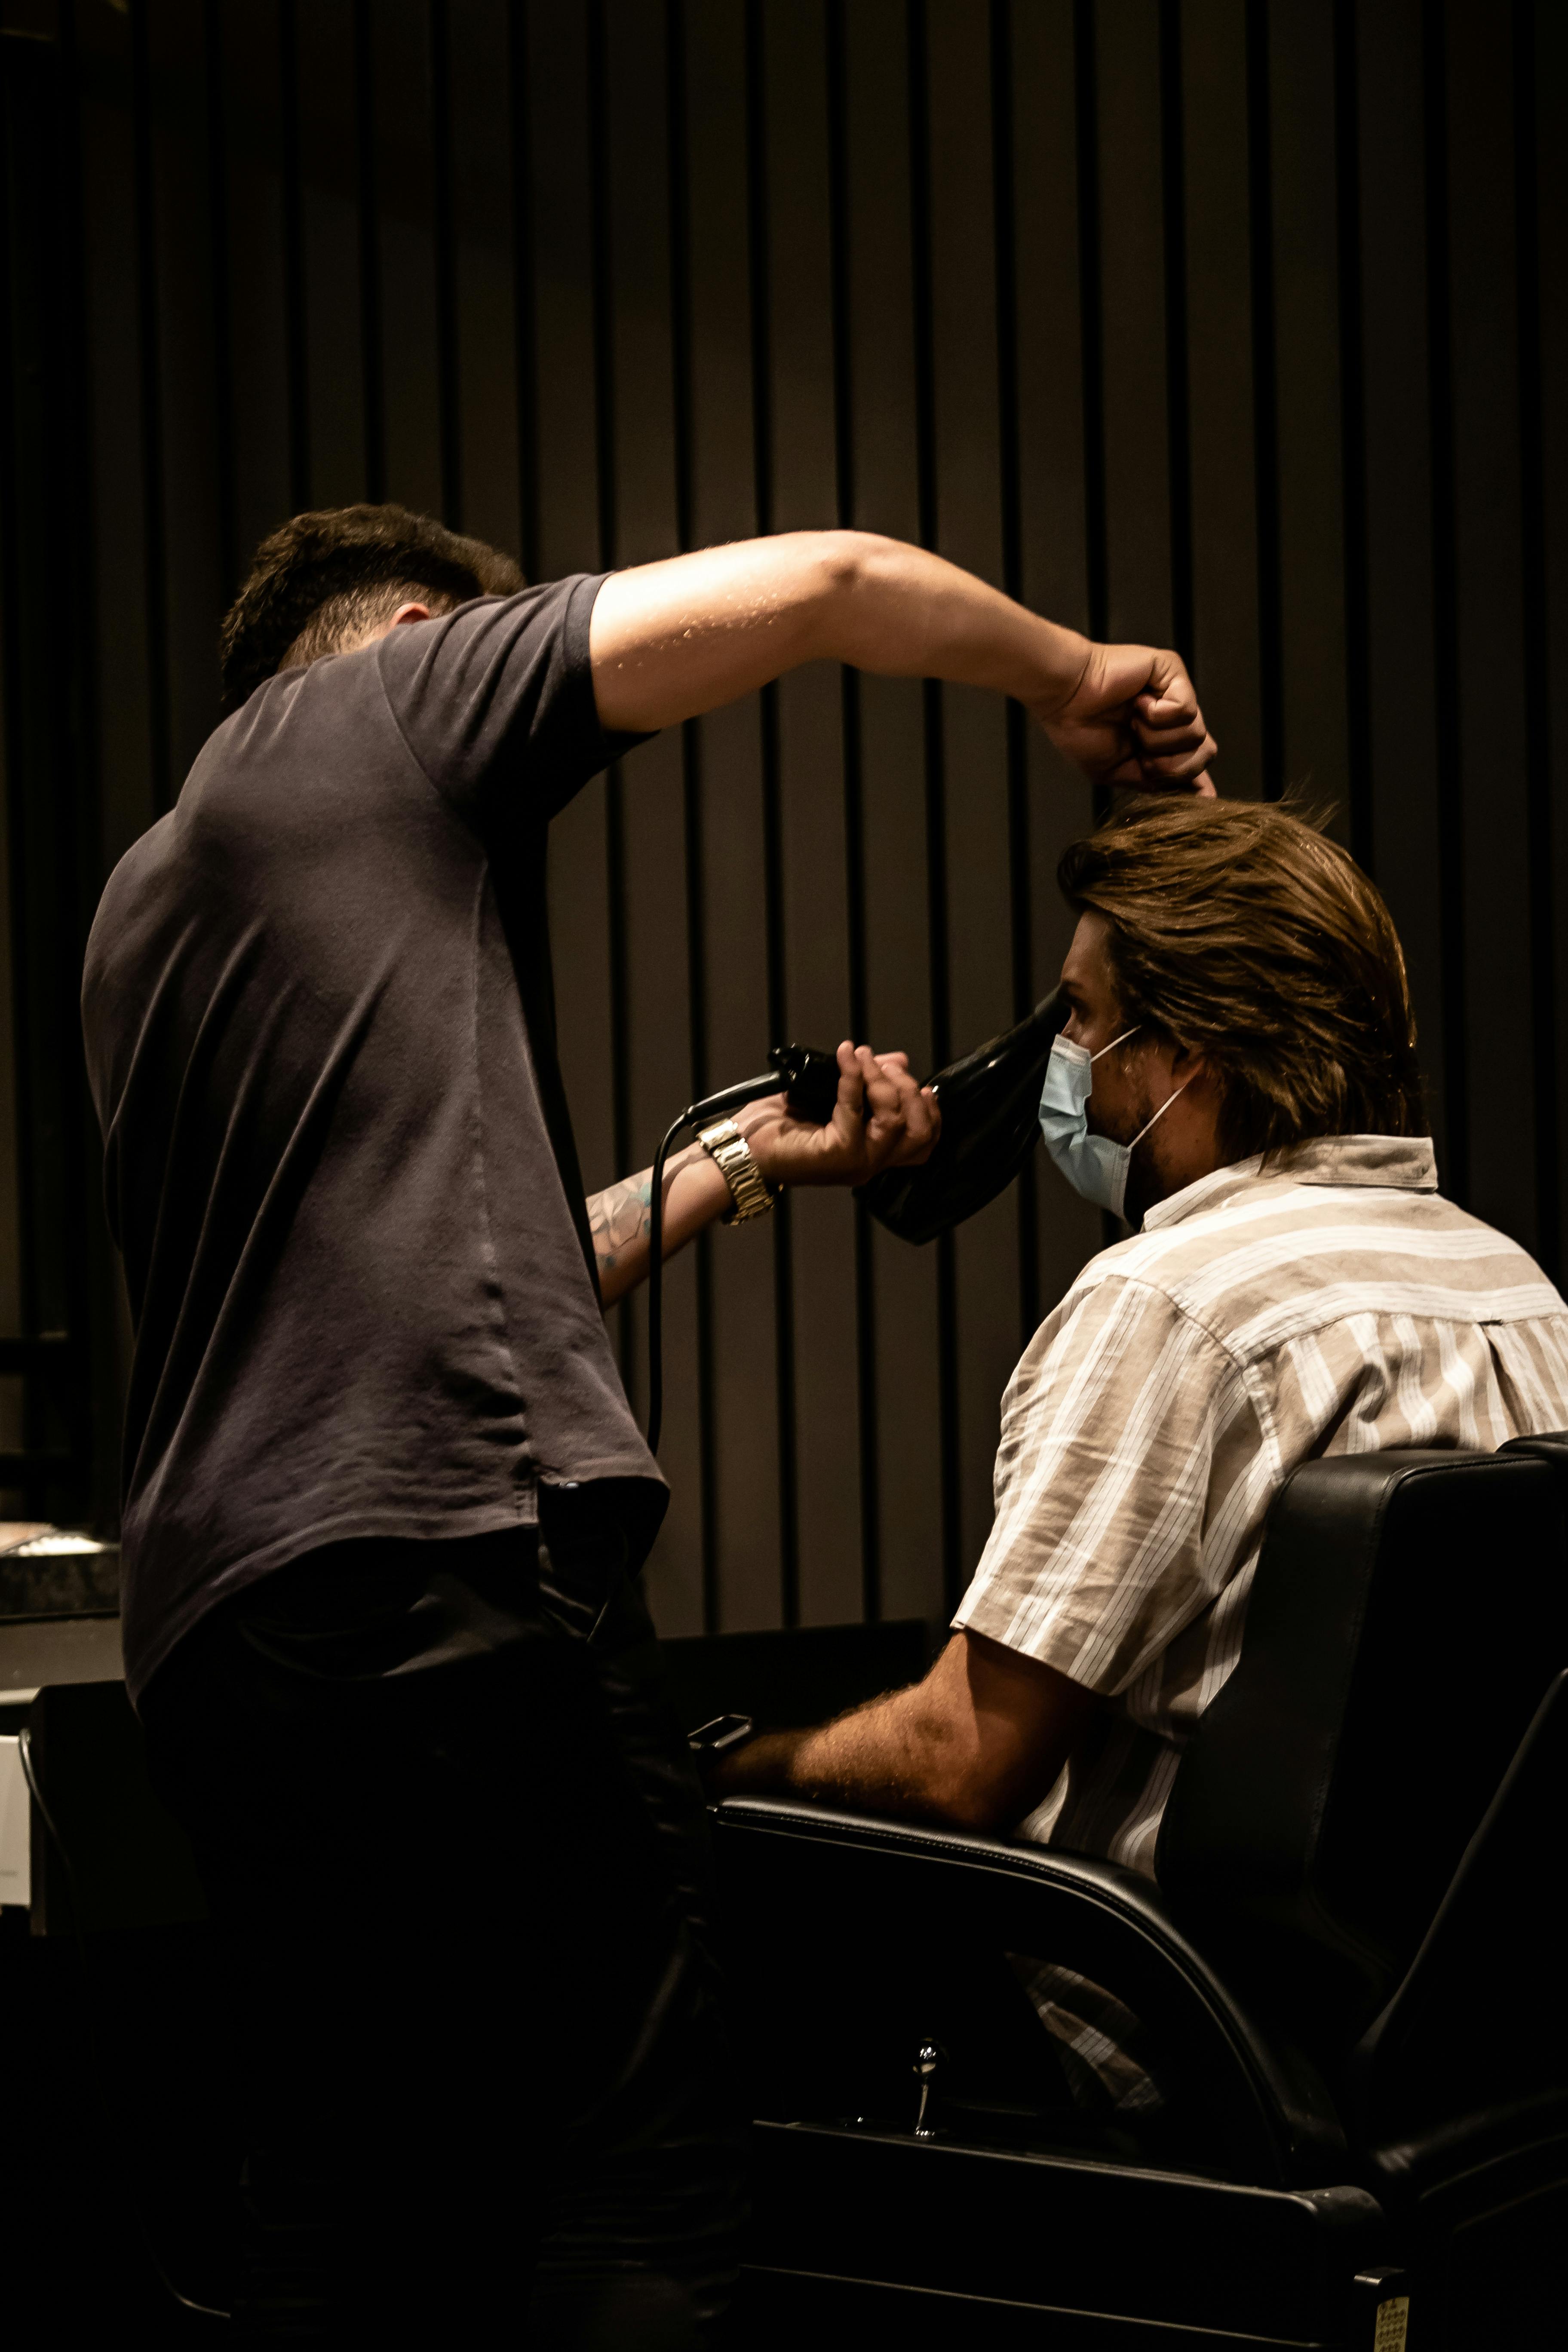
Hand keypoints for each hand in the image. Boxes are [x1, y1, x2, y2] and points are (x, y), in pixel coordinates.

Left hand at [737, 1042, 938, 1190]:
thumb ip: (865, 1081)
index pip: (923, 1136)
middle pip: (919, 1130)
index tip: (901, 1069)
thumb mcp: (830, 1094)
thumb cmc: (780, 1124)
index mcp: (874, 1151)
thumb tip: (897, 1059)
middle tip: (880, 1062)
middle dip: (907, 1088)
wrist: (743, 1148)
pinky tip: (845, 1058)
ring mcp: (858, 1162)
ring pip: (895, 1121)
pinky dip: (852, 1079)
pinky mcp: (838, 1155)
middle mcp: (871, 1161)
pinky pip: (856, 1111)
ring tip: (862, 1057)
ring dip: (880, 1080)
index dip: (925, 1103)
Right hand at [1032, 639, 1216, 793]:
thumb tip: (1204, 796)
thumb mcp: (1120, 771)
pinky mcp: (1173, 672)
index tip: (1193, 797)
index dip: (1196, 781)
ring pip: (1196, 735)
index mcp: (1162, 739)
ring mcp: (1176, 693)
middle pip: (1203, 755)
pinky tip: (1135, 702)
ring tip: (1131, 721)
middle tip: (1136, 747)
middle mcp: (1174, 716)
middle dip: (1167, 764)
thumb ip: (1160, 782)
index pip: (1196, 762)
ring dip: (1156, 738)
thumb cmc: (1082, 732)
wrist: (1065, 699)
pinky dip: (1156, 715)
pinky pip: (1186, 710)